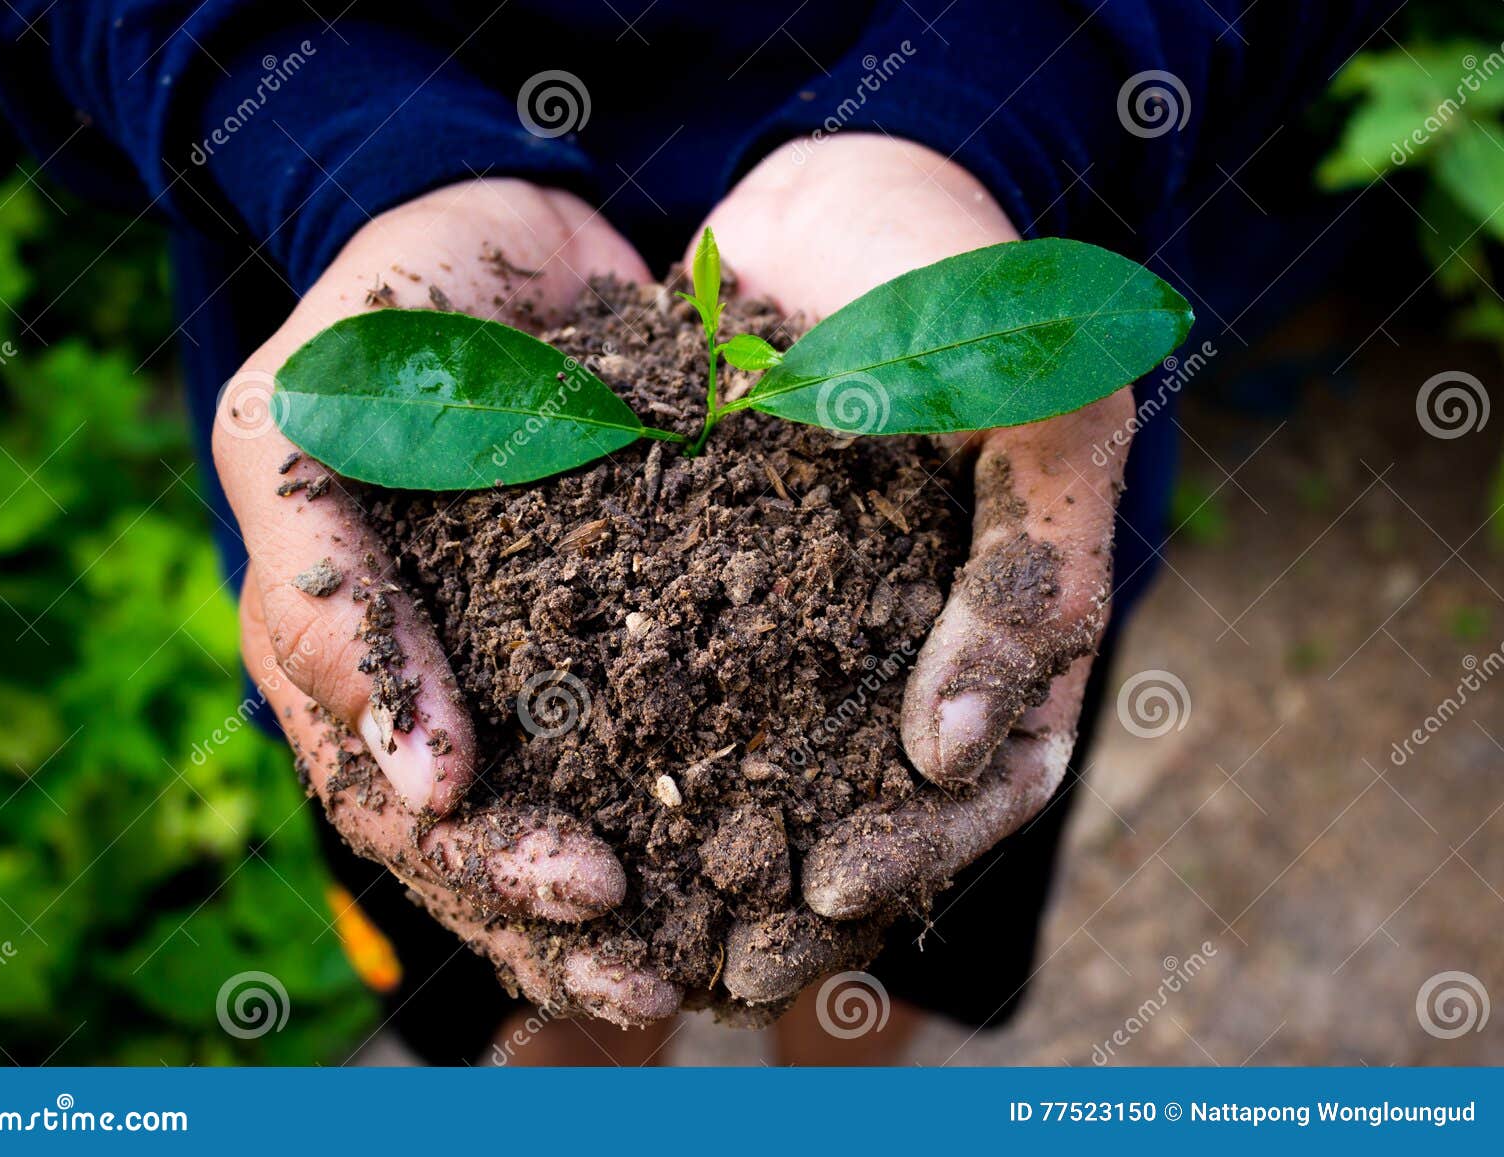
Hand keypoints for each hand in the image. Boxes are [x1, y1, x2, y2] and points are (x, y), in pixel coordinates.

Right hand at [215, 180, 679, 1024]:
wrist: (509, 240)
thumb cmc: (401, 306)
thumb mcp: (316, 407)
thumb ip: (325, 572)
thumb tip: (418, 779)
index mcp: (322, 629)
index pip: (377, 769)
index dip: (467, 835)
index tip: (567, 868)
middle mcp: (393, 672)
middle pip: (448, 833)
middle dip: (536, 903)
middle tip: (644, 965)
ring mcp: (478, 669)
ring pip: (514, 830)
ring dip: (586, 920)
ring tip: (674, 983)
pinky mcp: (568, 655)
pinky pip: (596, 767)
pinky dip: (647, 842)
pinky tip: (709, 905)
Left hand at [702, 136, 1131, 994]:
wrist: (835, 193)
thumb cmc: (965, 285)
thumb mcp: (1039, 407)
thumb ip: (1028, 569)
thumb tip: (960, 750)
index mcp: (1011, 623)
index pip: (991, 779)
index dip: (924, 847)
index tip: (833, 886)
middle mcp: (909, 642)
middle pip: (875, 804)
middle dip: (804, 888)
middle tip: (727, 963)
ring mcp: (810, 620)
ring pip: (772, 767)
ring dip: (717, 855)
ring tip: (641, 922)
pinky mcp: (713, 587)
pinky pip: (675, 686)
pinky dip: (640, 750)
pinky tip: (578, 798)